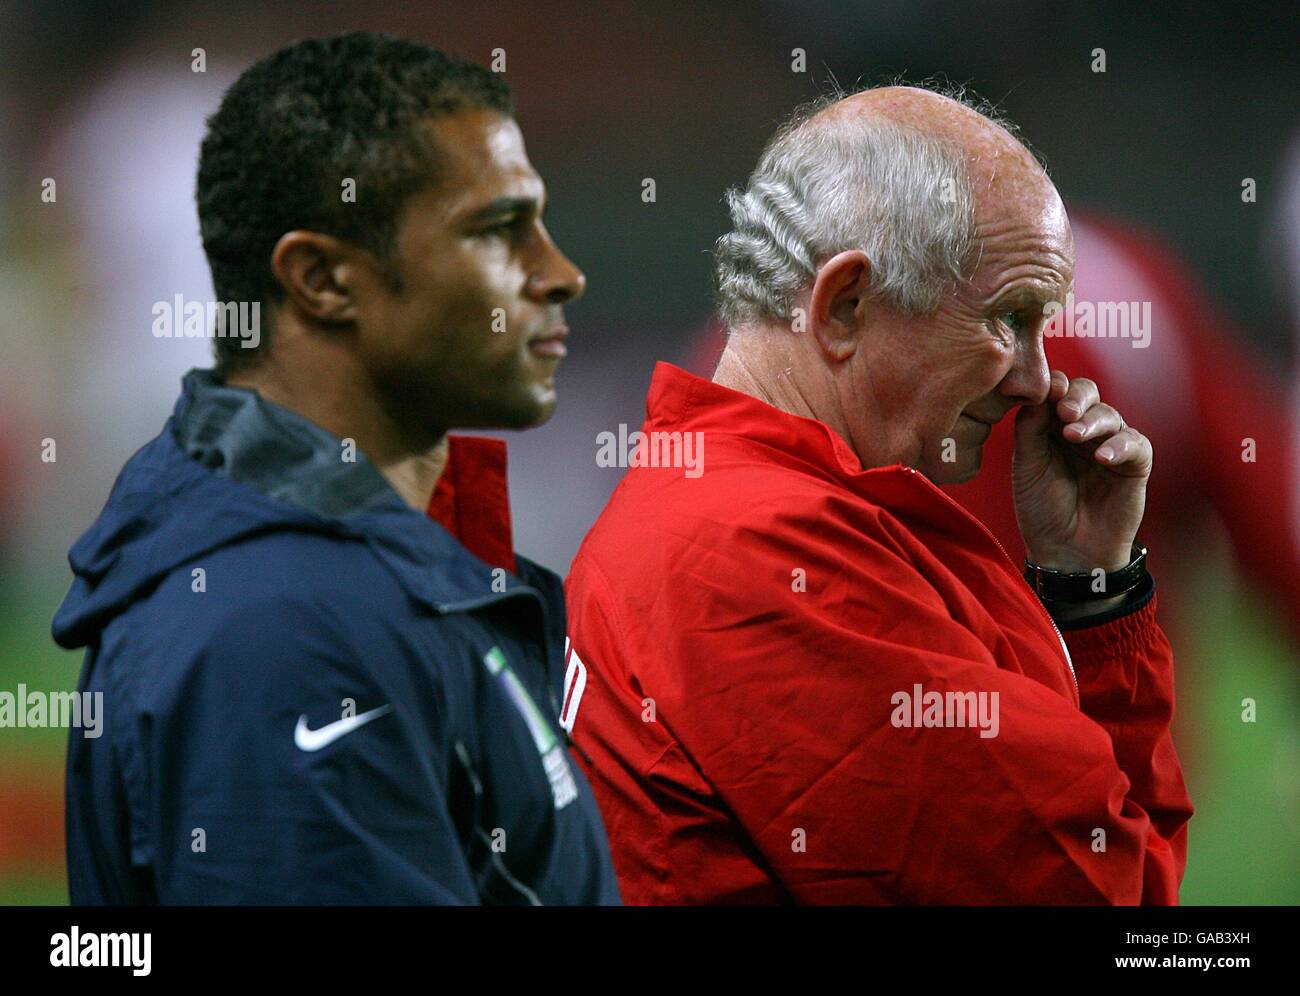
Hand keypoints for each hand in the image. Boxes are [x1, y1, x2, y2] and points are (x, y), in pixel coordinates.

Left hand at [1012, 371, 1150, 577]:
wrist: (1065, 550)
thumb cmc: (1042, 508)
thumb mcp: (1027, 465)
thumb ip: (1031, 428)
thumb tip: (1038, 392)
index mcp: (1053, 425)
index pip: (1058, 391)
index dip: (1053, 386)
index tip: (1043, 391)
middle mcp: (1083, 429)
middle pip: (1087, 393)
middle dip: (1076, 397)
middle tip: (1064, 411)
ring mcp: (1110, 444)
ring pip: (1109, 415)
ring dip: (1093, 421)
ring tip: (1075, 435)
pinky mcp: (1134, 464)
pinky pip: (1134, 444)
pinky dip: (1119, 446)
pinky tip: (1102, 457)